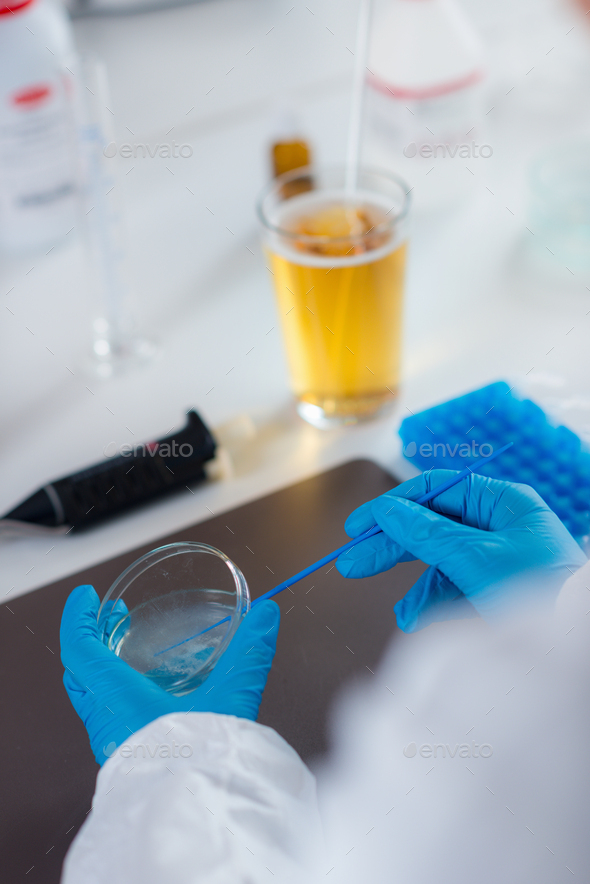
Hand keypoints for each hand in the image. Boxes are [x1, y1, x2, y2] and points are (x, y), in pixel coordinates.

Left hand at [60, 585, 279, 764]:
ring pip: (92, 696)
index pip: (78, 647)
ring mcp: (112, 742)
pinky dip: (115, 693)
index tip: (84, 596)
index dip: (77, 616)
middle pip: (80, 671)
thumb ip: (250, 652)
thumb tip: (266, 613)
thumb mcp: (232, 695)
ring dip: (102, 667)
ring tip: (128, 651)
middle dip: (90, 638)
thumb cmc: (203, 761)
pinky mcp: (125, 759)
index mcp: (117, 697)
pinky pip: (107, 717)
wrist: (197, 816)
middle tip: (111, 618)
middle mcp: (106, 719)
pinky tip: (147, 694)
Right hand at [336, 471, 586, 631]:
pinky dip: (435, 606)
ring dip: (418, 590)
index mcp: (502, 503)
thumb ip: (427, 534)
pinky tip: (422, 622)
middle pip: (430, 526)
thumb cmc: (544, 595)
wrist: (575, 653)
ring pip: (439, 564)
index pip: (435, 490)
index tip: (358, 526)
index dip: (392, 505)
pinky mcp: (493, 590)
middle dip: (392, 547)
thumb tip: (387, 512)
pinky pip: (452, 590)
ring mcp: (496, 560)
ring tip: (406, 615)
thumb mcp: (477, 559)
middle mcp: (498, 527)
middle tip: (353, 562)